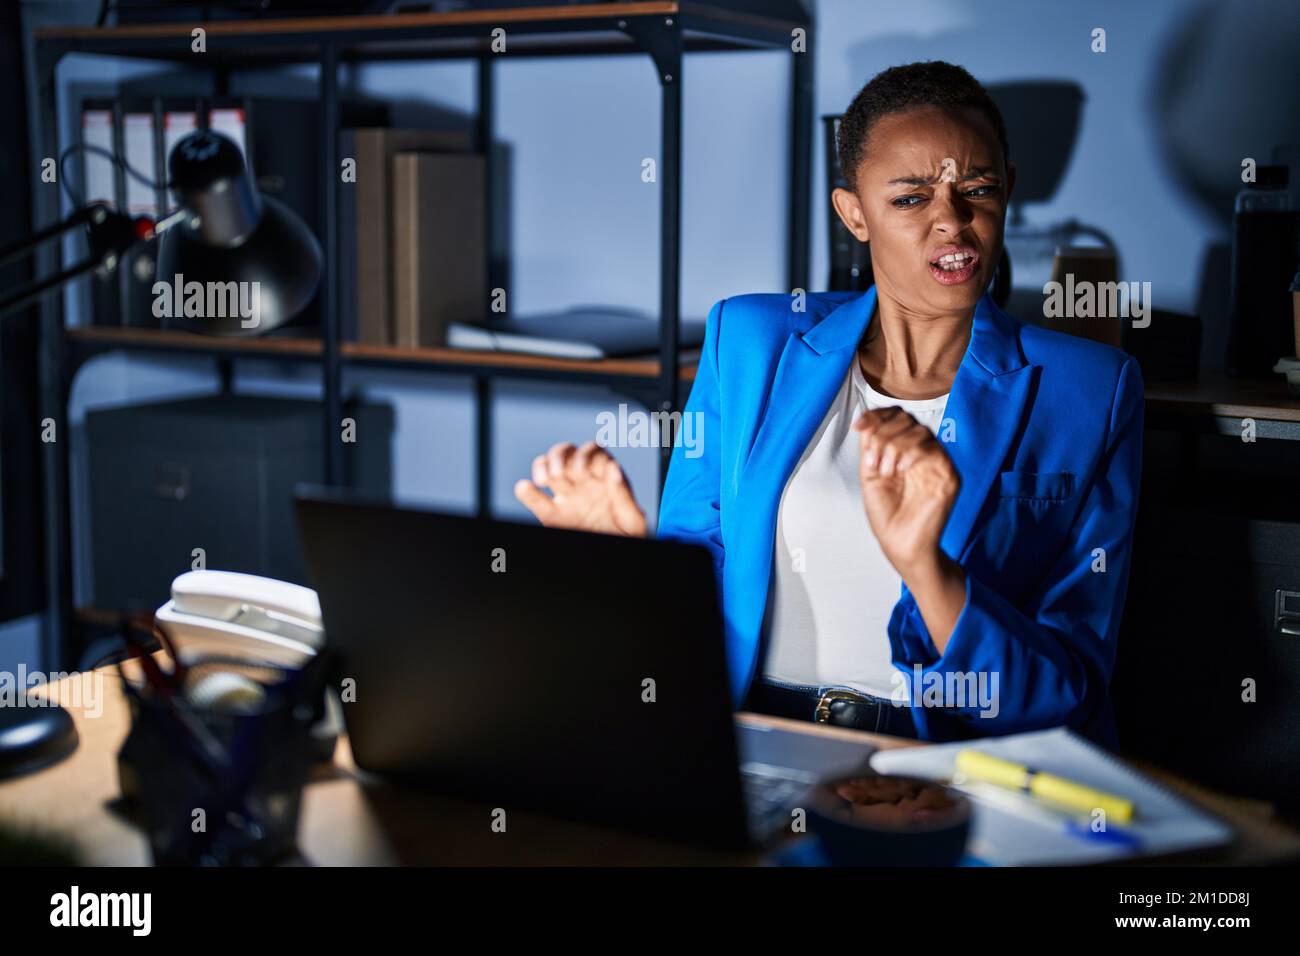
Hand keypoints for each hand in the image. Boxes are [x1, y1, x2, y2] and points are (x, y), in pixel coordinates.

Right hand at [513, 441, 647, 536]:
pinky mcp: (551, 515)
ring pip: (548, 466)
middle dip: (561, 456)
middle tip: (562, 472)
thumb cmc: (629, 538)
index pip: (593, 452)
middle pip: (567, 452)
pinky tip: (527, 489)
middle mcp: (584, 482)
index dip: (587, 455)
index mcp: (606, 479)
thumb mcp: (633, 520)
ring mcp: (566, 496)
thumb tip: (613, 468)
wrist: (614, 559)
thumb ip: (624, 495)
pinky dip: (526, 491)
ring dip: (544, 465)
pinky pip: (534, 498)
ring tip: (547, 479)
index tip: (585, 471)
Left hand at [852, 407, 959, 575]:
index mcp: (903, 451)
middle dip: (883, 435)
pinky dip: (912, 453)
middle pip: (906, 419)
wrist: (900, 544)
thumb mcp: (870, 474)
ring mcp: (936, 462)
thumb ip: (870, 447)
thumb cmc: (887, 515)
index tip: (859, 427)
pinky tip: (900, 470)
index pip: (896, 418)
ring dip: (894, 446)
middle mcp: (921, 453)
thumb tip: (867, 420)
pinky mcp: (948, 475)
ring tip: (885, 471)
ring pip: (920, 431)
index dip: (877, 416)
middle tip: (874, 463)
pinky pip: (934, 449)